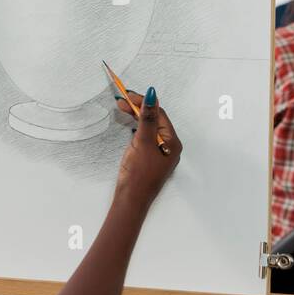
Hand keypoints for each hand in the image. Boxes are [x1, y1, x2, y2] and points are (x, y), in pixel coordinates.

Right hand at [113, 88, 181, 207]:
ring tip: (122, 107)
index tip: (127, 95)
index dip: (144, 102)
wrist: (131, 199)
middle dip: (139, 109)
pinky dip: (137, 129)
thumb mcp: (143, 141)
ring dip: (137, 117)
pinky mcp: (150, 159)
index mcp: (173, 142)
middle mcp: (170, 147)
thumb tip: (152, 95)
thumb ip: (147, 118)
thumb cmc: (139, 172)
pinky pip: (146, 137)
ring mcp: (160, 153)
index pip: (160, 114)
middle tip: (121, 100)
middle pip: (155, 120)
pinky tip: (129, 124)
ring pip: (149, 128)